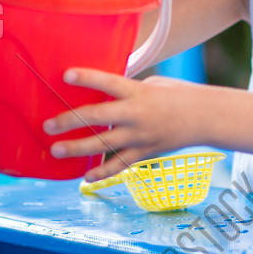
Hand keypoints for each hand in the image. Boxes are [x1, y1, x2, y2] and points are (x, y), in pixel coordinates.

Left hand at [43, 68, 207, 181]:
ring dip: (77, 149)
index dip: (87, 78)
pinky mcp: (144, 152)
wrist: (205, 117)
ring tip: (56, 150)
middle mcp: (136, 114)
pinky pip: (120, 165)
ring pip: (103, 145)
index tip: (65, 75)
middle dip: (70, 121)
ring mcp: (139, 136)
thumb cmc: (176, 95)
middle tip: (48, 125)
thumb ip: (126, 90)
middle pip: (97, 117)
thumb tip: (101, 94)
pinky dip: (103, 173)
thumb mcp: (152, 84)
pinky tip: (85, 178)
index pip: (108, 82)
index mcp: (137, 92)